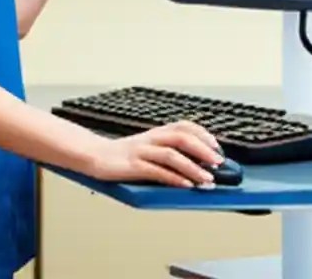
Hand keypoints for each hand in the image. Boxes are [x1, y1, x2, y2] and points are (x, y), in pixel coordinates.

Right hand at [86, 120, 225, 187]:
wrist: (92, 156)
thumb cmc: (121, 155)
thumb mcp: (146, 146)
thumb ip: (166, 149)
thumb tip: (196, 162)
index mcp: (154, 133)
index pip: (183, 126)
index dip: (202, 134)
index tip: (216, 146)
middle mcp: (149, 139)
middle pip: (181, 137)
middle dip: (203, 150)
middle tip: (219, 163)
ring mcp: (140, 152)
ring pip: (171, 155)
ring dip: (193, 168)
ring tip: (207, 179)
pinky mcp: (132, 166)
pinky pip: (156, 171)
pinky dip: (174, 178)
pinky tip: (186, 185)